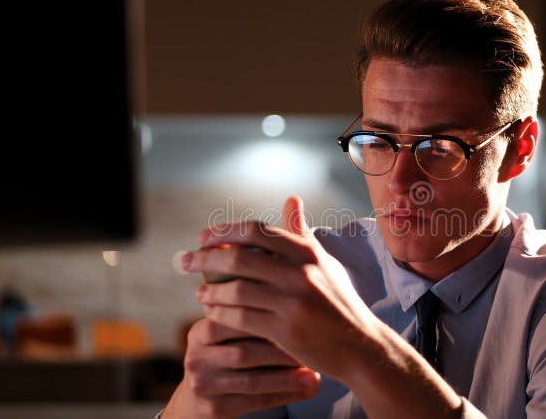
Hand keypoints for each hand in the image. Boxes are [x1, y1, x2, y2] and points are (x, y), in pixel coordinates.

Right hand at [161, 318, 319, 418]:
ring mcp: (202, 384)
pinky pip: (255, 402)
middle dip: (281, 352)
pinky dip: (285, 395)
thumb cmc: (229, 354)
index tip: (301, 317)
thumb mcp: (229, 334)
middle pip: (244, 352)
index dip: (268, 320)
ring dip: (287, 378)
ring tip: (315, 374)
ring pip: (251, 381)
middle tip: (314, 348)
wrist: (201, 396)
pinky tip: (308, 390)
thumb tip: (295, 293)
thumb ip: (251, 314)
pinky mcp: (213, 408)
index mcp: (201, 331)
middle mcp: (196, 357)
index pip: (234, 321)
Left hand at [184, 196, 382, 381]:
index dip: (223, 232)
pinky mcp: (286, 330)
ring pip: (235, 290)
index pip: (255, 231)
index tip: (203, 238)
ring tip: (198, 294)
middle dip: (204, 259)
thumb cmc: (339, 302)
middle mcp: (300, 272)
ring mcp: (293, 302)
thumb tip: (291, 198)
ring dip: (209, 291)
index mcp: (307, 251)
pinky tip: (211, 313)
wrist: (361, 346)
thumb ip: (301, 233)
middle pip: (238, 258)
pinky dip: (220, 314)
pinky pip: (241, 318)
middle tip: (184, 262)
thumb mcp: (325, 262)